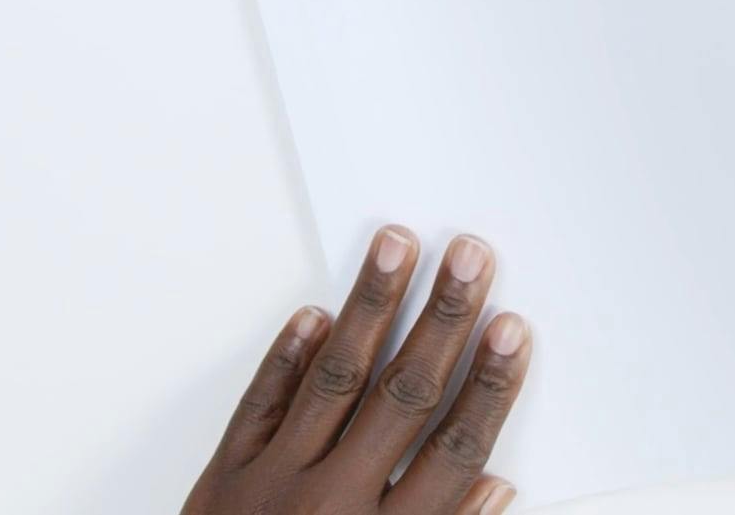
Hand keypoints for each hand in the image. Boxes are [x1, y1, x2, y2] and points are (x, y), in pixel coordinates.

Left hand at [184, 226, 530, 514]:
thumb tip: (496, 487)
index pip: (454, 451)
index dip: (488, 387)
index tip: (512, 332)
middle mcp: (334, 507)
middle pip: (403, 398)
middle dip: (442, 321)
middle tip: (469, 257)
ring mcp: (273, 488)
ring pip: (334, 378)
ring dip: (370, 306)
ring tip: (396, 246)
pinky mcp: (222, 480)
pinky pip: (260, 404)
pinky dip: (286, 357)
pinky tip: (315, 313)